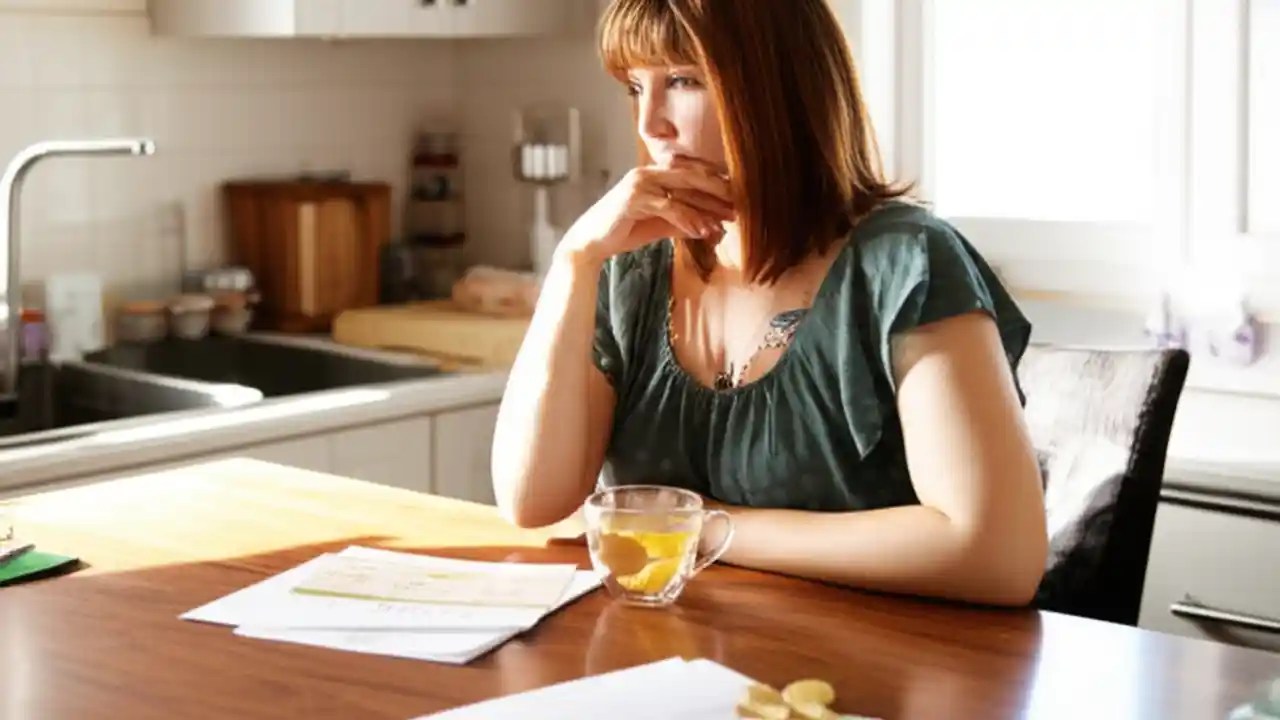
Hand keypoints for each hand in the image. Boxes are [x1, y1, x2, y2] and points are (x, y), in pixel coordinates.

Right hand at [559, 156, 735, 265]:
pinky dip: (688, 219)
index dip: (714, 185)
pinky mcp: (633, 199)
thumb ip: (681, 221)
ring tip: (725, 223)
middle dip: (718, 190)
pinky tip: (702, 231)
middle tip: (740, 204)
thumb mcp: (658, 225)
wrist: (591, 242)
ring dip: (706, 208)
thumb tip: (710, 226)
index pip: (690, 175)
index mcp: (653, 174)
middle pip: (691, 176)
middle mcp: (647, 173)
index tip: (736, 198)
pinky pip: (668, 207)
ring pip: (682, 191)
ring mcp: (639, 183)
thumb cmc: (623, 231)